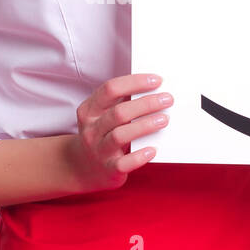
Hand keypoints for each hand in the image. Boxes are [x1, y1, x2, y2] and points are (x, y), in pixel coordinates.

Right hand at [67, 73, 173, 191]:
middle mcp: (92, 129)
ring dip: (145, 125)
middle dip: (146, 103)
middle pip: (119, 112)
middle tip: (167, 99)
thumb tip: (151, 88)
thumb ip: (120, 102)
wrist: (83, 168)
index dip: (135, 82)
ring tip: (164, 119)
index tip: (156, 80)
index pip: (110, 89)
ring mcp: (99, 150)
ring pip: (121, 135)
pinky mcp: (109, 169)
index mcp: (89, 111)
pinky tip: (153, 149)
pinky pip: (124, 163)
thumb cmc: (101, 136)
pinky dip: (140, 156)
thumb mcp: (101, 116)